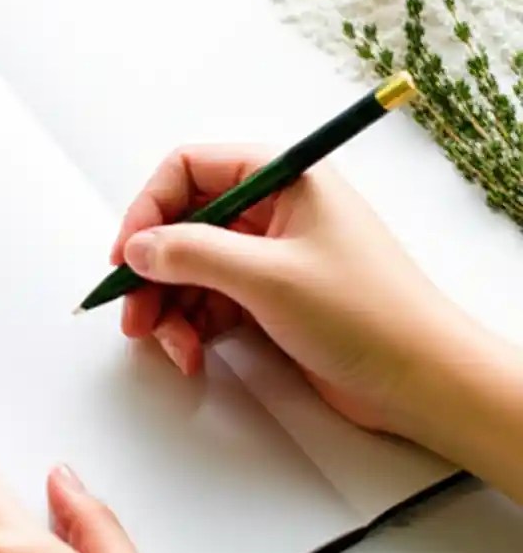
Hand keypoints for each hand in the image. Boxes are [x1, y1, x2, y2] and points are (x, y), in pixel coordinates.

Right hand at [109, 144, 484, 436]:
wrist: (424, 382)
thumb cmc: (370, 316)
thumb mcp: (269, 277)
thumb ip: (194, 254)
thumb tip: (139, 248)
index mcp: (283, 179)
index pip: (189, 169)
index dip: (150, 208)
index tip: (128, 254)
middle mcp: (273, 210)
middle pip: (183, 225)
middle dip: (153, 270)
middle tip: (133, 312)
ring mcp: (270, 256)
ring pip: (190, 269)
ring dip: (168, 307)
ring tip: (169, 345)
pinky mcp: (269, 299)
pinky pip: (208, 302)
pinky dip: (191, 327)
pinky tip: (193, 353)